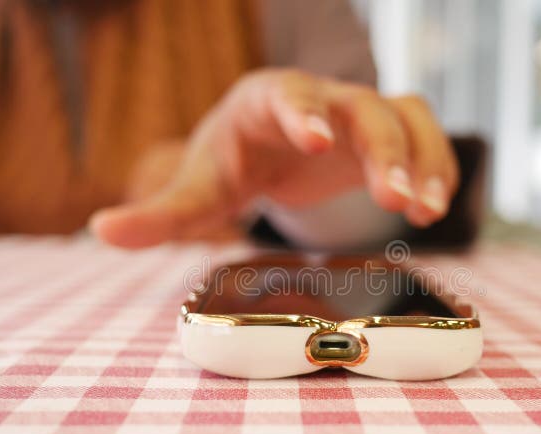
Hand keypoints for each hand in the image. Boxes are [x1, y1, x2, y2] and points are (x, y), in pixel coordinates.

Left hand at [90, 69, 458, 247]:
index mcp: (266, 103)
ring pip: (406, 116)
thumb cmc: (234, 161)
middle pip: (363, 107)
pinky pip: (425, 136)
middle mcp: (322, 100)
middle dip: (383, 150)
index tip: (319, 142)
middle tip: (395, 200)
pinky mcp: (389, 133)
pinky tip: (433, 204)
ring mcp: (360, 113)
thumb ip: (159, 213)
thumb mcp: (199, 187)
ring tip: (426, 209)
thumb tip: (102, 231)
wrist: (272, 146)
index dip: (305, 113)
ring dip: (423, 159)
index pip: (288, 96)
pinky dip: (437, 166)